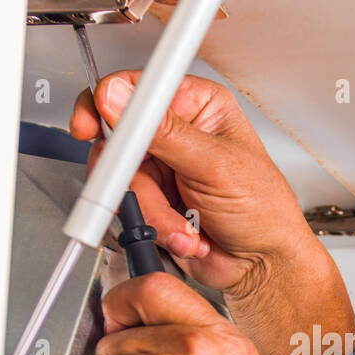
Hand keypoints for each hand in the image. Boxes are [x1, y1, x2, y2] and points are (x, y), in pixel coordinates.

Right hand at [69, 71, 314, 301]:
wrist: (260, 265)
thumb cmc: (262, 210)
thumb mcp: (215, 165)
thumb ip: (165, 132)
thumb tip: (122, 99)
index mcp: (197, 106)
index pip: (138, 89)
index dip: (108, 106)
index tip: (92, 127)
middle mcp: (175, 133)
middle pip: (119, 141)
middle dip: (135, 179)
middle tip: (153, 194)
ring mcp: (161, 169)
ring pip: (120, 181)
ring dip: (153, 211)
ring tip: (186, 225)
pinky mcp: (152, 201)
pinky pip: (127, 208)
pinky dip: (153, 227)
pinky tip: (184, 232)